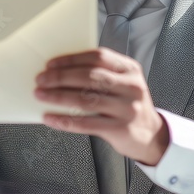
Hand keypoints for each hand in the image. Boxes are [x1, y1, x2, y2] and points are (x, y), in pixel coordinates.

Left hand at [34, 47, 168, 165]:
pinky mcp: (120, 129)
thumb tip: (60, 72)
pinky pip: (86, 123)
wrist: (152, 136)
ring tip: (41, 95)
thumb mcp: (123, 84)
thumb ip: (100, 76)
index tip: (51, 64)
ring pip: (85, 99)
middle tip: (41, 80)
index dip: (71, 59)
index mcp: (130, 69)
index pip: (97, 57)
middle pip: (89, 77)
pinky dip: (64, 120)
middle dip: (60, 77)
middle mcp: (131, 86)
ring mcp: (127, 108)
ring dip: (58, 96)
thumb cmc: (128, 106)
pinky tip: (50, 118)